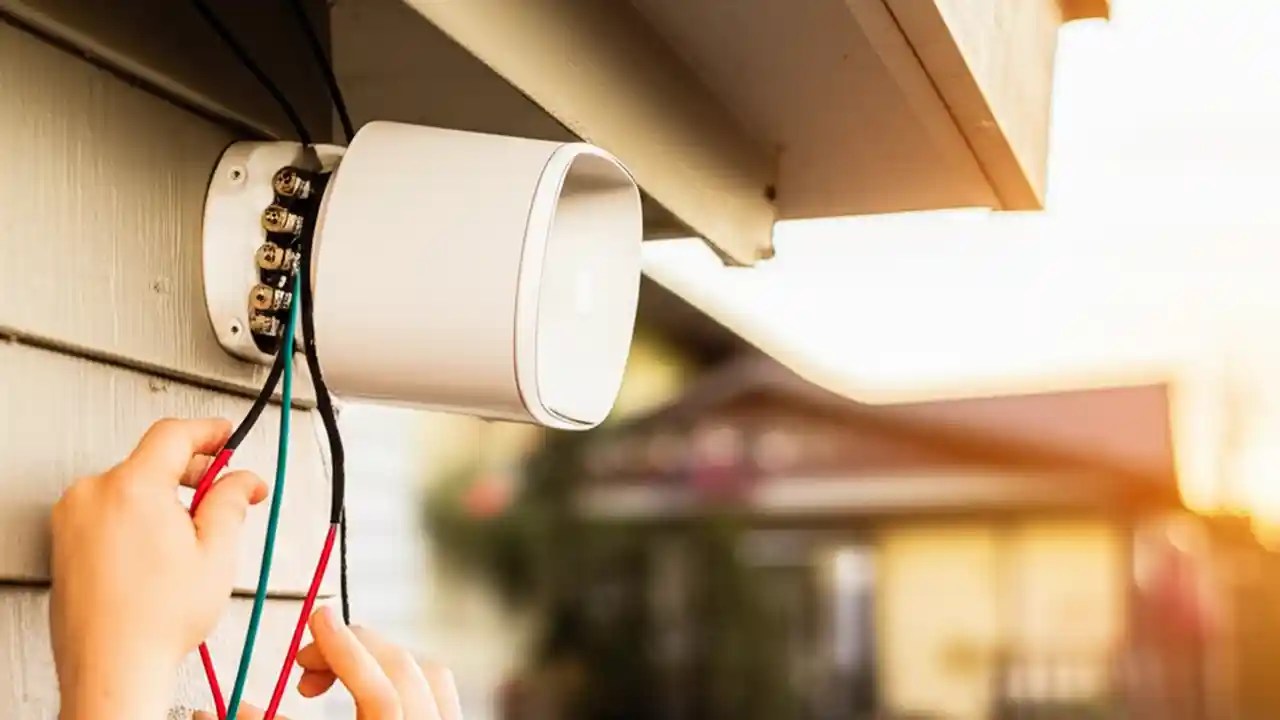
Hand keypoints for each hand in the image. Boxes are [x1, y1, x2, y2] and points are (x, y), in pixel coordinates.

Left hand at [50, 418, 266, 719]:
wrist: (112, 667)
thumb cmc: (154, 620)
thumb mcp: (216, 552)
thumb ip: (231, 501)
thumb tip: (244, 480)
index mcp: (131, 487)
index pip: (173, 435)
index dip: (209, 431)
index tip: (227, 435)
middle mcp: (92, 495)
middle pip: (150, 459)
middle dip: (192, 470)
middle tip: (226, 488)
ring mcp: (72, 519)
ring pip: (129, 485)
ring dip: (164, 495)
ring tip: (194, 530)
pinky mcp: (65, 541)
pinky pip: (108, 509)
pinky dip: (138, 514)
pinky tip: (163, 546)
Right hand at [195, 606, 462, 719]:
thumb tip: (221, 709)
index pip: (378, 690)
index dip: (344, 650)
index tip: (316, 620)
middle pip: (403, 671)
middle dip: (353, 649)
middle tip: (304, 661)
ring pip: (427, 675)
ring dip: (380, 659)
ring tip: (332, 675)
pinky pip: (438, 692)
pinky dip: (405, 675)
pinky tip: (370, 688)